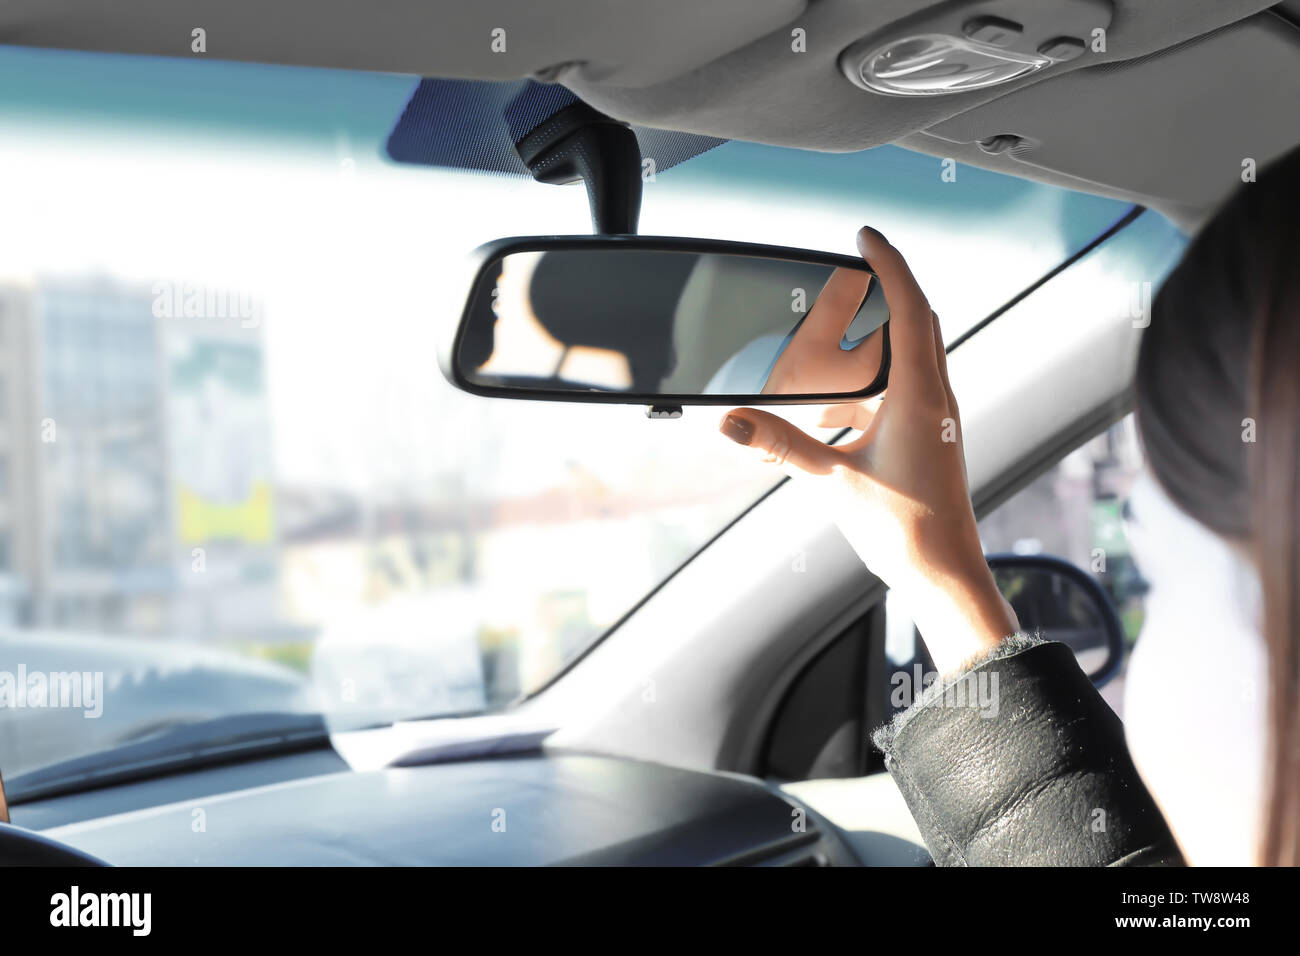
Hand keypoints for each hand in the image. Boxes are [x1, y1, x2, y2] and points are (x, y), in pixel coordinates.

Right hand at [718, 227, 1015, 673]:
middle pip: (917, 321)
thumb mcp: (833, 480)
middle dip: (885, 291)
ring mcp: (938, 418)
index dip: (888, 263)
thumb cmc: (905, 527)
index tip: (865, 236)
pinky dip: (870, 384)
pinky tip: (834, 409)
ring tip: (832, 345)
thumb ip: (780, 445)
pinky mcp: (930, 437)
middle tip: (850, 274)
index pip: (910, 306)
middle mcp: (937, 398)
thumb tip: (731, 421)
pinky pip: (903, 390)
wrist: (944, 572)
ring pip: (911, 356)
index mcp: (921, 395)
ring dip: (876, 340)